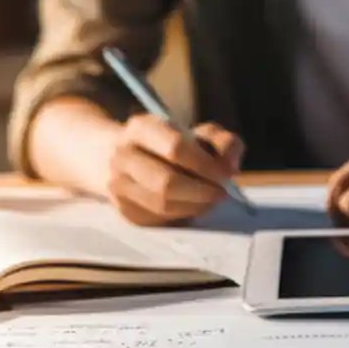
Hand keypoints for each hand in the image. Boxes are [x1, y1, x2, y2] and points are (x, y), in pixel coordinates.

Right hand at [106, 114, 245, 225]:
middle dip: (202, 191)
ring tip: (211, 200)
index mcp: (142, 128)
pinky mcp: (123, 210)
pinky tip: (193, 207)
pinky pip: (158, 219)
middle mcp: (123, 155)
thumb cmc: (171, 144)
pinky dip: (182, 215)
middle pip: (167, 182)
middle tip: (221, 193)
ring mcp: (118, 184)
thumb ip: (223, 142)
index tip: (226, 174)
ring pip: (162, 204)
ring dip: (194, 206)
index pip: (175, 147)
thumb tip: (230, 167)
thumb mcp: (199, 133)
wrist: (124, 157)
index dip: (205, 164)